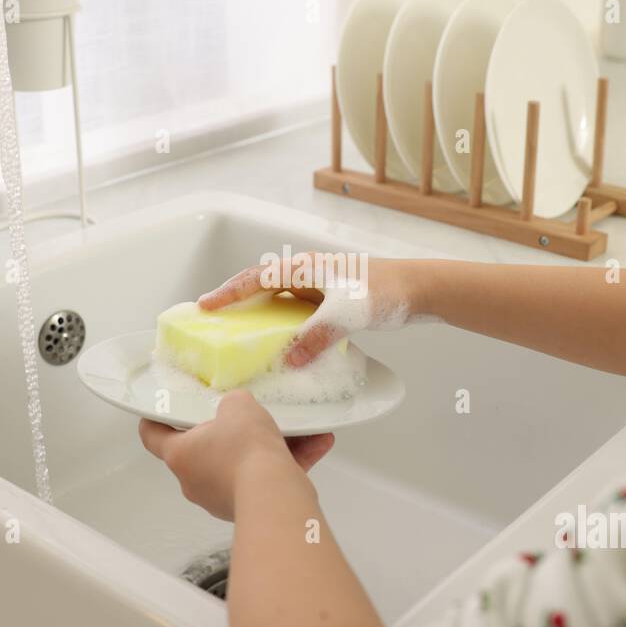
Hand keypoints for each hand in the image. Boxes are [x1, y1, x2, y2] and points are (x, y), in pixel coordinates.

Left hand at [139, 391, 333, 520]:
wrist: (273, 493)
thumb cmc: (244, 446)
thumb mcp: (239, 407)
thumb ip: (235, 404)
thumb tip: (239, 413)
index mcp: (180, 455)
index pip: (153, 436)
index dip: (154, 420)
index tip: (159, 410)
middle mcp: (194, 481)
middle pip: (204, 451)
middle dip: (227, 433)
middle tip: (245, 417)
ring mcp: (220, 498)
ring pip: (242, 465)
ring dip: (269, 447)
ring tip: (300, 429)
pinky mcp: (248, 509)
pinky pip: (266, 479)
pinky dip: (289, 463)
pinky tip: (317, 444)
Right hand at [197, 252, 416, 366]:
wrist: (421, 289)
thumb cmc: (384, 291)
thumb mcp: (345, 314)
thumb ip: (315, 336)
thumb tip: (290, 358)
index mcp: (306, 268)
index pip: (256, 278)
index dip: (228, 292)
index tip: (204, 307)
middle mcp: (309, 274)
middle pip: (262, 286)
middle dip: (236, 300)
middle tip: (212, 319)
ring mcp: (321, 287)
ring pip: (280, 299)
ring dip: (259, 314)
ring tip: (238, 334)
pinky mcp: (333, 301)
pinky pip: (298, 312)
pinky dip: (283, 325)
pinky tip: (281, 344)